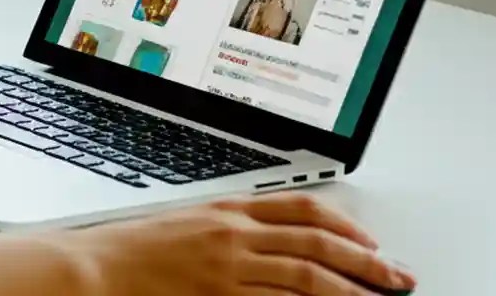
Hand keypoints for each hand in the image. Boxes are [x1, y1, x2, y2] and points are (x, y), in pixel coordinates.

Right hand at [77, 192, 415, 294]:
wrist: (97, 267)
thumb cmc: (135, 248)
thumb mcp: (189, 221)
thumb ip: (233, 226)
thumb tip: (278, 240)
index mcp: (230, 208)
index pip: (305, 208)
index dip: (348, 225)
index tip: (372, 242)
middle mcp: (236, 233)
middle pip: (318, 243)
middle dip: (367, 261)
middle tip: (398, 277)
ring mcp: (230, 267)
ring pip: (308, 278)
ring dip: (352, 291)